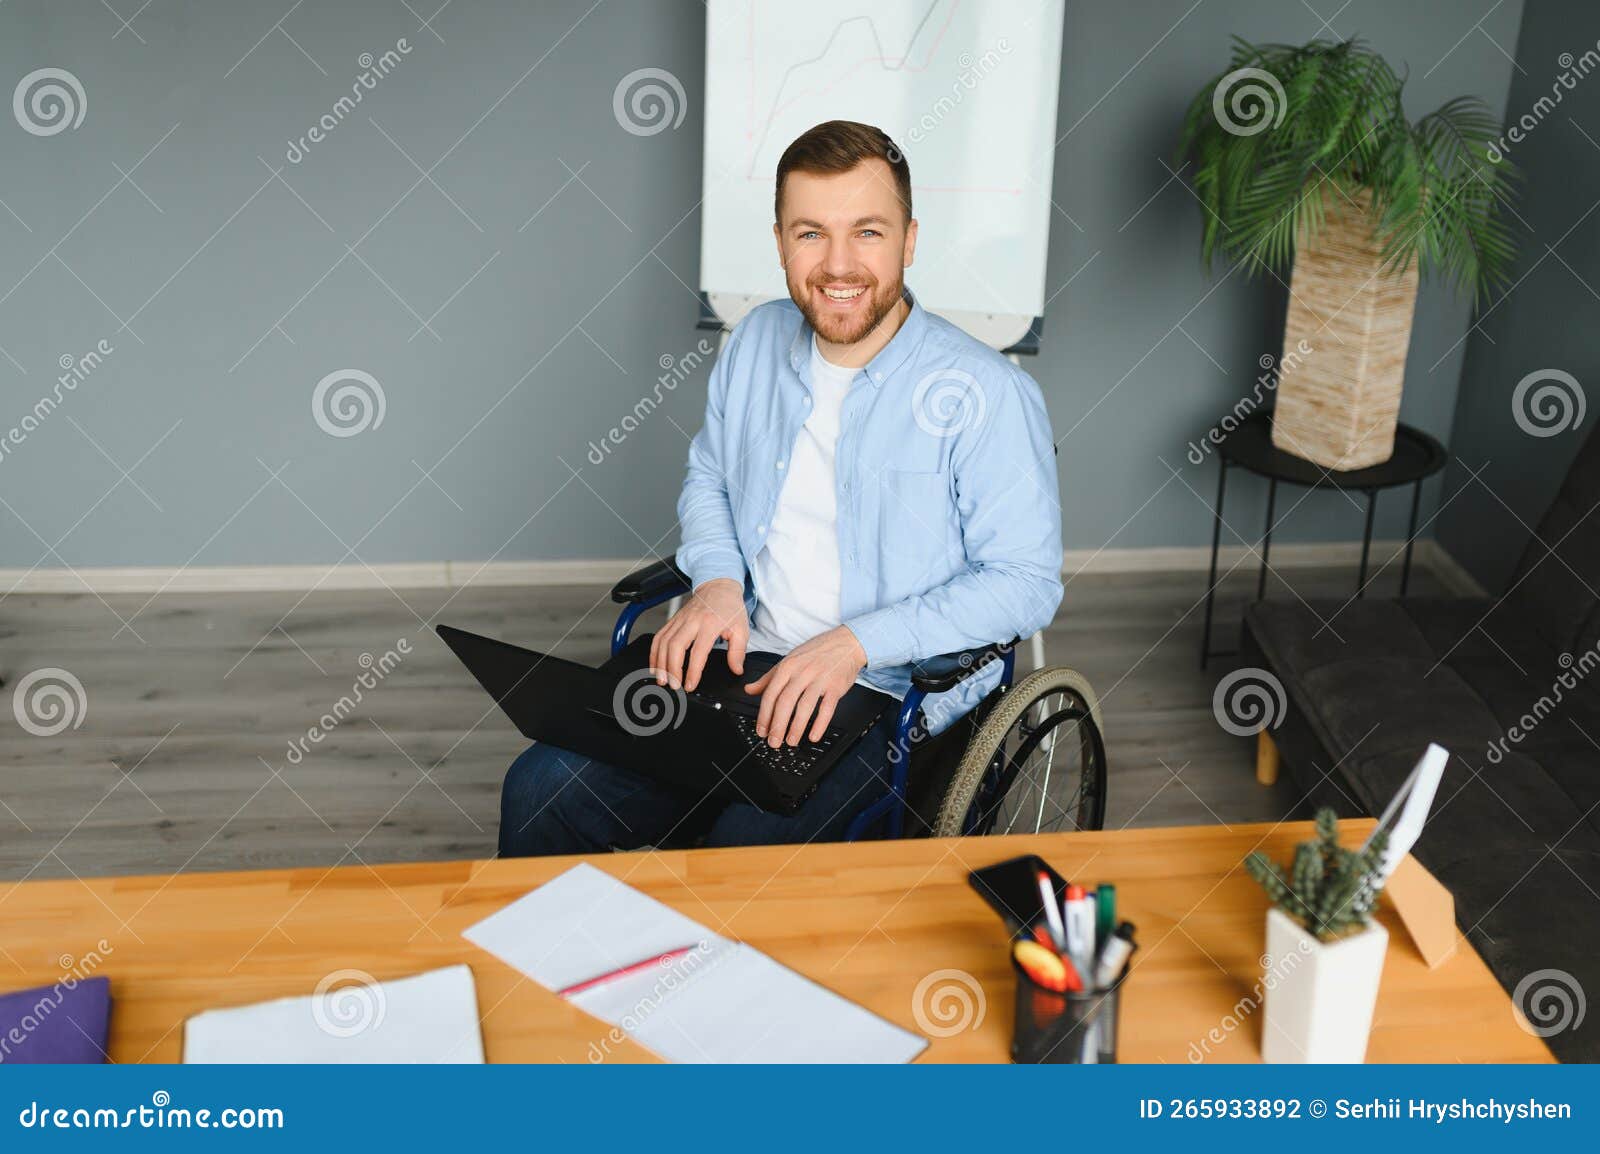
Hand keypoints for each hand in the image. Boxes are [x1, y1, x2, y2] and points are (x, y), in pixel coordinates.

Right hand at [650, 578, 748, 690]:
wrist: (718, 587)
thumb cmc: (729, 607)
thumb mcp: (741, 629)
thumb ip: (738, 651)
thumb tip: (736, 670)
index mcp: (710, 624)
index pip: (698, 650)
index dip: (692, 670)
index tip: (690, 685)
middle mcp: (692, 621)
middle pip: (675, 646)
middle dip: (671, 669)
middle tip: (674, 685)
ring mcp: (680, 619)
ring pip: (663, 642)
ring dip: (660, 663)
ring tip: (662, 680)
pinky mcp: (673, 620)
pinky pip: (659, 636)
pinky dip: (654, 652)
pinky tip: (655, 665)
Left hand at [743, 626, 867, 747]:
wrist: (847, 643)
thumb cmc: (817, 652)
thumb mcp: (789, 660)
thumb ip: (768, 678)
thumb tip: (749, 689)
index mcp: (787, 667)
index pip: (771, 694)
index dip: (764, 715)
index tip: (761, 730)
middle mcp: (802, 672)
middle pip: (785, 702)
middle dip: (777, 725)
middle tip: (773, 742)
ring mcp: (820, 679)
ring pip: (804, 706)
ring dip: (796, 727)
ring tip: (791, 741)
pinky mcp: (836, 686)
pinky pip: (827, 708)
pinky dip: (820, 724)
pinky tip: (814, 736)